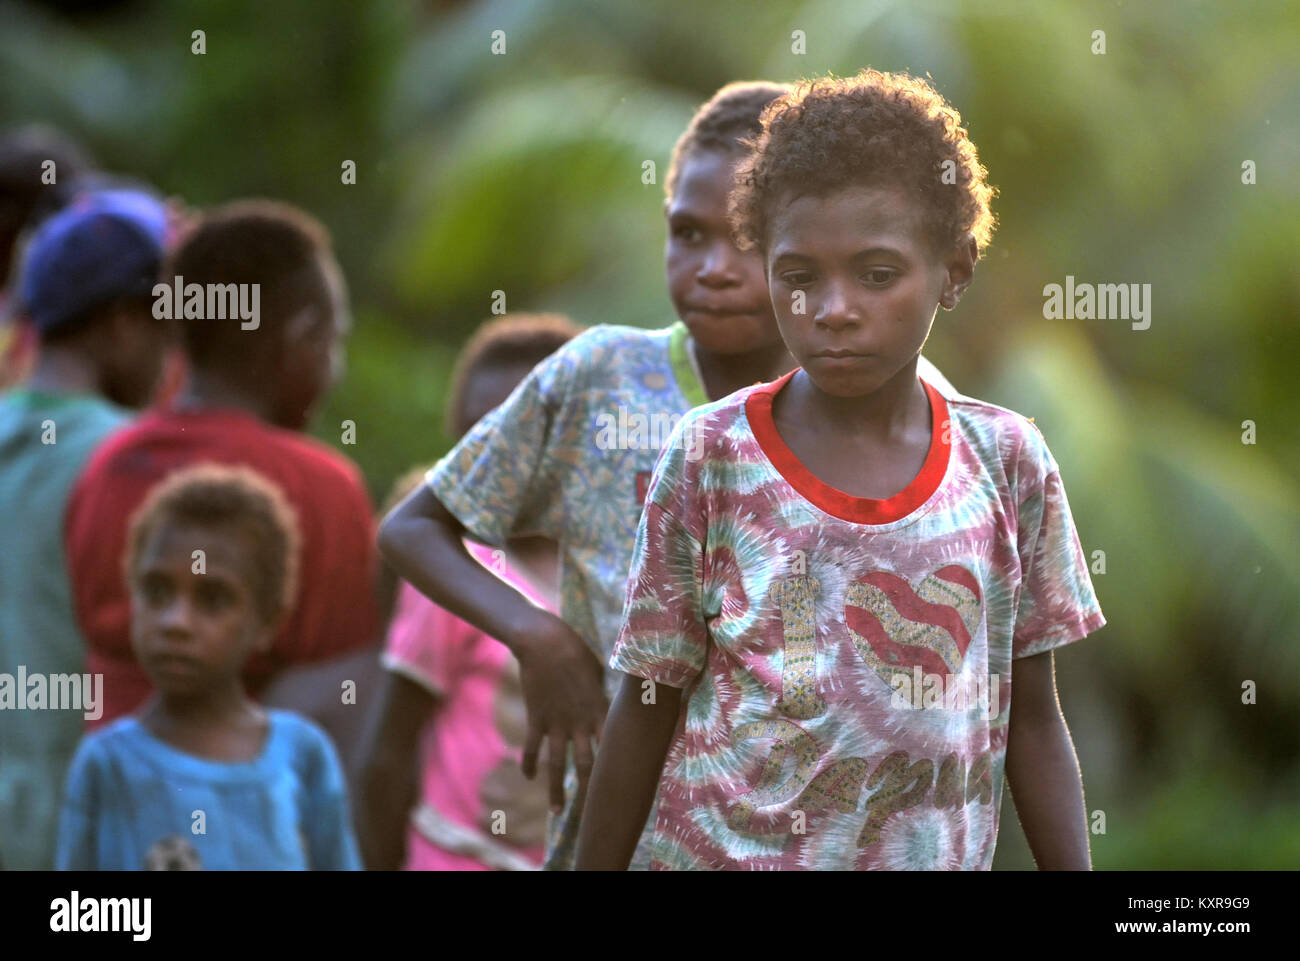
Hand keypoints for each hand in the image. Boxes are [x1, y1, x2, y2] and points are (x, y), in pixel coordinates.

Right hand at [513, 612, 608, 812]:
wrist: (545, 641)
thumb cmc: (577, 651)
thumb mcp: (600, 672)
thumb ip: (605, 695)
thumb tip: (619, 703)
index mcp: (601, 710)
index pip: (615, 746)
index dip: (621, 767)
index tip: (629, 786)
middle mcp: (581, 722)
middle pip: (589, 764)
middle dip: (591, 790)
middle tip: (595, 812)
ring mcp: (557, 723)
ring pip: (558, 764)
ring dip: (557, 789)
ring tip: (558, 811)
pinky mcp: (537, 718)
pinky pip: (533, 747)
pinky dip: (529, 763)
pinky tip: (528, 777)